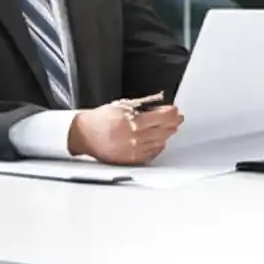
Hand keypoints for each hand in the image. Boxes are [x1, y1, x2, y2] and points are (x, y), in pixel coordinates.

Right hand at [68, 101, 182, 164]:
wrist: (85, 135)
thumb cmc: (101, 119)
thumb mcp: (121, 105)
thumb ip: (141, 105)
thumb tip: (159, 103)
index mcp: (131, 122)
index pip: (160, 117)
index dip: (171, 113)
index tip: (175, 109)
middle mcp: (134, 138)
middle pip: (163, 131)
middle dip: (173, 122)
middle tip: (178, 118)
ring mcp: (134, 151)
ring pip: (160, 142)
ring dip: (167, 134)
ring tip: (170, 127)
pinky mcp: (132, 160)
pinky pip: (152, 153)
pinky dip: (158, 146)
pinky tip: (160, 140)